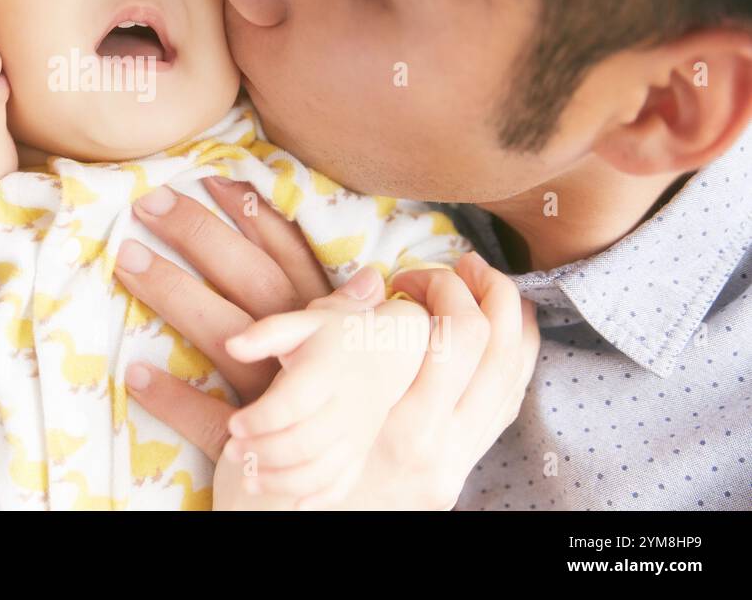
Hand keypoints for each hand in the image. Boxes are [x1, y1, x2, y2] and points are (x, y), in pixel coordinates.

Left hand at [112, 176, 335, 504]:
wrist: (328, 494)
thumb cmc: (321, 410)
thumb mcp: (328, 352)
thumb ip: (322, 306)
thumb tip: (344, 256)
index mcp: (318, 324)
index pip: (284, 256)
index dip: (249, 215)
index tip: (207, 179)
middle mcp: (299, 353)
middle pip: (250, 280)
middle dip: (200, 236)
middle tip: (149, 205)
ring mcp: (274, 398)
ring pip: (225, 336)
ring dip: (177, 294)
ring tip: (127, 260)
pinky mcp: (251, 445)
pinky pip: (209, 419)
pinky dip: (174, 398)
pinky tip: (135, 374)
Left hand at [219, 264, 429, 506]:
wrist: (388, 351)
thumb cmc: (333, 337)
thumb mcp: (301, 324)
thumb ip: (266, 334)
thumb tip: (231, 345)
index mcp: (328, 373)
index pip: (292, 404)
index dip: (260, 420)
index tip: (232, 425)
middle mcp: (346, 407)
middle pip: (304, 442)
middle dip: (263, 452)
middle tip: (232, 452)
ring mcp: (357, 434)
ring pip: (321, 470)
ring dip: (282, 481)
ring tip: (249, 480)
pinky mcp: (360, 453)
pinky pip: (343, 484)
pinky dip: (317, 499)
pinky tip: (291, 504)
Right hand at [226, 251, 539, 508]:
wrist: (287, 526)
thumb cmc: (281, 464)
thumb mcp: (291, 396)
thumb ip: (324, 331)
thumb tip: (370, 280)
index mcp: (404, 426)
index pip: (457, 336)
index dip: (441, 288)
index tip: (408, 277)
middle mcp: (441, 447)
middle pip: (497, 349)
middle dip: (486, 291)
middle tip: (460, 267)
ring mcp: (457, 462)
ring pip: (512, 377)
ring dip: (509, 321)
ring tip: (486, 286)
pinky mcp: (460, 469)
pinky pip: (506, 405)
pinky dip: (511, 361)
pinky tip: (498, 336)